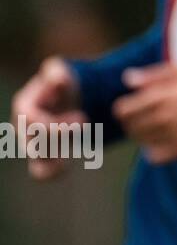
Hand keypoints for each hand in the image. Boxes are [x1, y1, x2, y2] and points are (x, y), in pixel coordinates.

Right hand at [11, 56, 84, 179]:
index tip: (83, 118)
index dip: (54, 123)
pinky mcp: (42, 155)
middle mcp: (23, 127)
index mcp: (24, 105)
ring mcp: (30, 143)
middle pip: (32, 143)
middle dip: (60, 138)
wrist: (68, 98)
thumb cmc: (62, 84)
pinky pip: (40, 172)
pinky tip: (66, 164)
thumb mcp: (60, 72)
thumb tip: (59, 79)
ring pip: (36, 160)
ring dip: (56, 158)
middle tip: (84, 122)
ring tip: (73, 151)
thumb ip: (57, 72)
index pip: (30, 119)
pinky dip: (53, 172)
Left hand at [112, 63, 176, 164]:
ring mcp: (173, 134)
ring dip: (144, 137)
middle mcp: (163, 116)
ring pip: (141, 142)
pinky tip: (163, 144)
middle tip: (146, 120)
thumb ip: (153, 75)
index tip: (134, 109)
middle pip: (130, 128)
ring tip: (157, 130)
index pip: (122, 110)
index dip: (124, 110)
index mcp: (161, 96)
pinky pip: (155, 157)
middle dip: (133, 123)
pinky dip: (154, 152)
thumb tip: (127, 80)